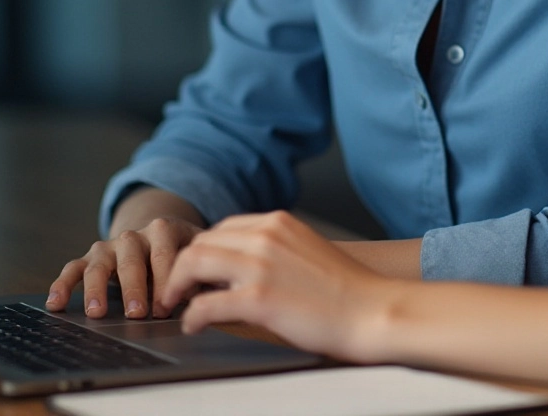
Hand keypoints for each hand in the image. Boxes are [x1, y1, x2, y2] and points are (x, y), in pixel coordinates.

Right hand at [47, 211, 203, 319]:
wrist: (160, 235)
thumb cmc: (182, 253)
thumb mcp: (196, 254)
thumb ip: (203, 272)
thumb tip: (207, 298)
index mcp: (164, 230)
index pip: (165, 253)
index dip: (166, 280)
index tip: (168, 307)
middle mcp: (134, 236)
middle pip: (131, 260)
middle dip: (134, 288)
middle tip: (137, 314)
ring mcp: (109, 247)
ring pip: (100, 264)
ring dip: (97, 289)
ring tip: (97, 313)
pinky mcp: (90, 259)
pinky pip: (72, 269)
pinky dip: (62, 285)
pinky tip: (55, 304)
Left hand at [163, 211, 388, 359]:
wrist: (372, 311)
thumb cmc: (345, 290)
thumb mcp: (305, 251)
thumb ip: (273, 251)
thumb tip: (236, 271)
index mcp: (279, 222)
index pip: (221, 229)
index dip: (201, 252)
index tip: (194, 274)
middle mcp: (267, 236)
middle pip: (201, 243)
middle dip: (181, 269)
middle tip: (175, 292)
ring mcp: (262, 265)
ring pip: (194, 264)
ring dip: (177, 287)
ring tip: (177, 306)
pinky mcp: (260, 298)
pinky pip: (206, 304)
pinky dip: (193, 316)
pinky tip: (195, 326)